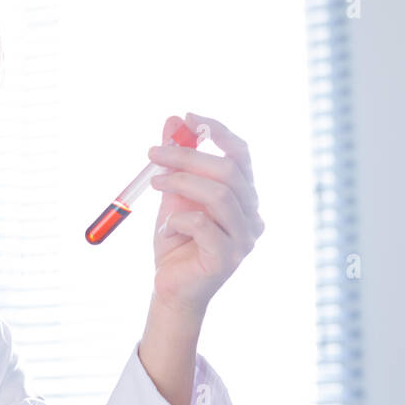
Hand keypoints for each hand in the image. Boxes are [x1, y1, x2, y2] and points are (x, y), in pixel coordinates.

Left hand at [147, 112, 263, 316]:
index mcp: (244, 196)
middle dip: (188, 156)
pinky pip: (203, 224)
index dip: (217, 132)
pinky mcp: (228, 258)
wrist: (169, 286)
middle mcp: (251, 215)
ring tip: (154, 184)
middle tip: (153, 154)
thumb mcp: (173, 194)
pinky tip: (167, 229)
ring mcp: (245, 238)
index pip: (241, 155)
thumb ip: (177, 161)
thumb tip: (173, 121)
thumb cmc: (176, 240)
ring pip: (219, 195)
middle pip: (229, 171)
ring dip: (180, 183)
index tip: (189, 118)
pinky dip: (178, 219)